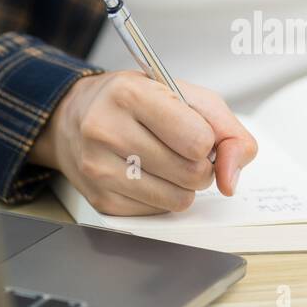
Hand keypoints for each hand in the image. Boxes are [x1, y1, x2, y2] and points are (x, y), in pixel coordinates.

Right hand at [31, 71, 257, 215]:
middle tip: (184, 151)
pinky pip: (157, 212)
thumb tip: (230, 180)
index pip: (198, 140)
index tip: (196, 133)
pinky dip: (162, 197)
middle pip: (191, 173)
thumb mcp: (187, 96)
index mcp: (131, 94)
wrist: (75, 116)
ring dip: (184, 185)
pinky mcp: (100, 200)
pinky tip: (147, 175)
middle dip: (200, 166)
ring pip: (177, 199)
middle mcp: (107, 130)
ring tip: (167, 162)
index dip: (208, 141)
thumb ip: (228, 131)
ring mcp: (99, 169)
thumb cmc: (137, 102)